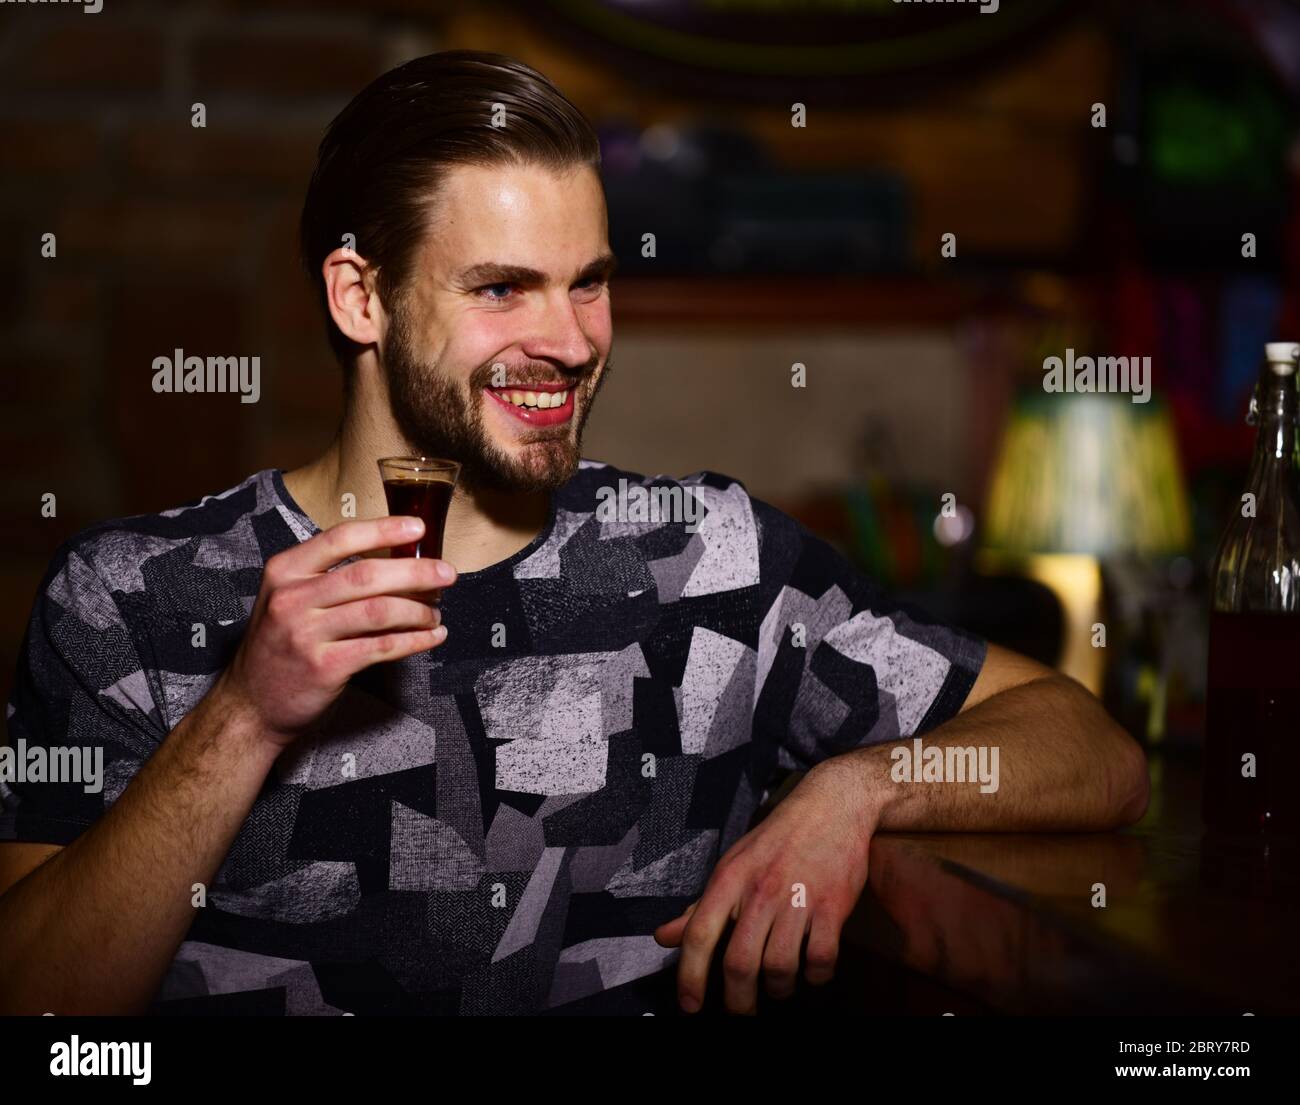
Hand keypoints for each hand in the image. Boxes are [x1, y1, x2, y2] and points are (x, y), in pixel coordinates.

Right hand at [217, 515, 456, 747]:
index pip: (341, 538)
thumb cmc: (279, 645)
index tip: (419, 528)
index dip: (384, 529)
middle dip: (416, 572)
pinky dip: (415, 640)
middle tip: (447, 574)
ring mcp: (307, 634)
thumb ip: (327, 577)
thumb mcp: (287, 599)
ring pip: (379, 611)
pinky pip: (383, 647)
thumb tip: (395, 559)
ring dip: (418, 610)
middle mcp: (292, 599)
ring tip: (435, 612)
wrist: (250, 704)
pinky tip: (431, 636)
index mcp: (285, 571)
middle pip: (367, 575)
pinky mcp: (325, 667)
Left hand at [653, 756, 879, 1013]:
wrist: (832, 805)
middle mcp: (760, 890)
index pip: (699, 934)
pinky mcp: (833, 906)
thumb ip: (700, 907)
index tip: (690, 1007)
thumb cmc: (777, 840)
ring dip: (778, 990)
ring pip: (780, 968)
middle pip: (740, 963)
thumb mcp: (733, 864)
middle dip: (739, 1001)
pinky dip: (816, 976)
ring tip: (778, 987)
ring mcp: (798, 899)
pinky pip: (821, 959)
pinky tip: (812, 970)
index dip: (690, 977)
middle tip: (742, 1010)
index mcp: (730, 878)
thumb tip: (662, 938)